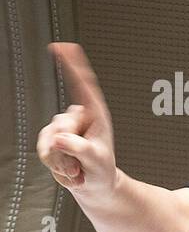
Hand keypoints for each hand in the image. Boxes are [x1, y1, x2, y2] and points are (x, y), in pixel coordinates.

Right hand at [38, 42, 119, 203]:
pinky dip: (55, 166)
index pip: (83, 85)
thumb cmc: (102, 170)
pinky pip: (43, 151)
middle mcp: (78, 118)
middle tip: (81, 165)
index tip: (61, 46)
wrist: (95, 185)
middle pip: (60, 125)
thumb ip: (80, 149)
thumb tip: (60, 138)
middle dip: (68, 150)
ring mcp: (63, 128)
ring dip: (62, 161)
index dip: (72, 64)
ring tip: (77, 168)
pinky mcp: (51, 139)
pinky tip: (69, 170)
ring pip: (48, 140)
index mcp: (96, 115)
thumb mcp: (96, 161)